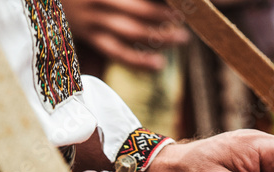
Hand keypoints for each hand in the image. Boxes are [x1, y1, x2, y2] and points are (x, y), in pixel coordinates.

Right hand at [62, 0, 189, 70]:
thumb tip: (153, 0)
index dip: (158, 2)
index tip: (180, 2)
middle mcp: (97, 0)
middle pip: (137, 9)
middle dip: (164, 14)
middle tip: (186, 18)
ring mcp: (90, 19)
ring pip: (130, 31)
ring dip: (158, 36)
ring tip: (181, 38)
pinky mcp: (87, 36)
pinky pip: (115, 51)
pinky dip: (137, 60)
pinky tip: (157, 64)